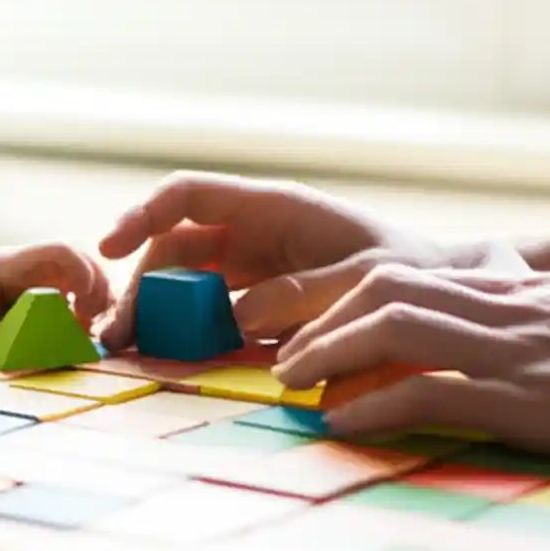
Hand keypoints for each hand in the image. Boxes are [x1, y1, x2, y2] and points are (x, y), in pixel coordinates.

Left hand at [0, 243, 113, 341]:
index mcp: (20, 261)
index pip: (62, 251)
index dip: (81, 270)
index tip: (81, 302)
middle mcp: (42, 268)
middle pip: (89, 265)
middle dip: (100, 292)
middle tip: (91, 325)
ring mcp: (51, 281)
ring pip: (94, 282)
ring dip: (101, 307)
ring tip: (93, 335)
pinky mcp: (54, 298)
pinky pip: (84, 302)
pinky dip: (92, 319)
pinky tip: (84, 338)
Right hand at [97, 171, 498, 348]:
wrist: (443, 295)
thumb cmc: (412, 272)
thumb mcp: (365, 279)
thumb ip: (303, 294)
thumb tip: (238, 318)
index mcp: (273, 207)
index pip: (189, 195)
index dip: (142, 214)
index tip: (106, 247)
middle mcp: (253, 232)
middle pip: (173, 248)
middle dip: (140, 285)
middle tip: (118, 334)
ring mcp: (252, 266)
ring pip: (182, 281)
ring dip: (153, 311)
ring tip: (131, 348)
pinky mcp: (257, 301)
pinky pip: (207, 310)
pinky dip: (183, 330)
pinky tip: (167, 354)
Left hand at [273, 264, 549, 467]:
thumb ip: (514, 315)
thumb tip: (462, 331)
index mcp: (512, 288)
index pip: (403, 274)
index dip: (340, 296)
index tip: (304, 322)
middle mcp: (503, 308)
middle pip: (384, 288)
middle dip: (319, 316)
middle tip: (279, 348)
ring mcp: (514, 351)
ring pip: (395, 328)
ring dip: (330, 352)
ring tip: (291, 381)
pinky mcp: (527, 401)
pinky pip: (433, 394)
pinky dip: (377, 405)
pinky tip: (342, 421)